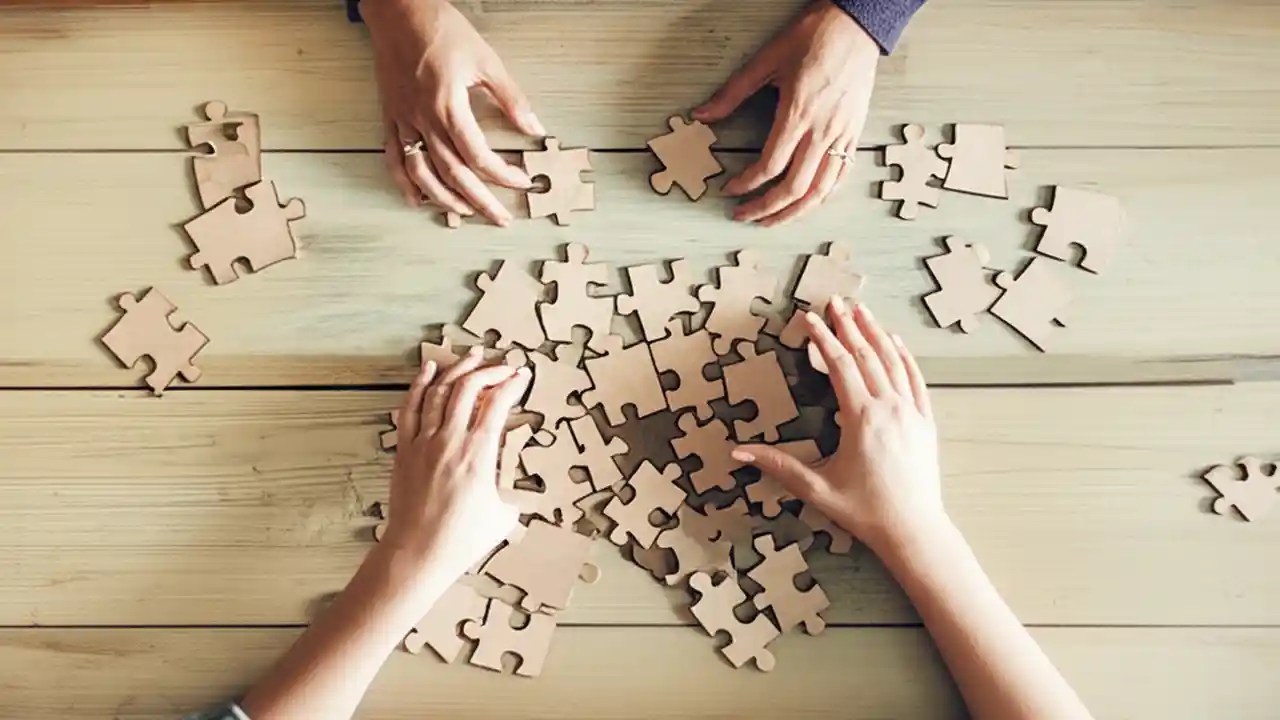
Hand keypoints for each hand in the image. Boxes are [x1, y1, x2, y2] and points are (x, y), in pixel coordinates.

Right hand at [363, 0, 544, 225]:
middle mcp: (423, 119)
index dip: (503, 174)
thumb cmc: (442, 30)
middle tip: (500, 218)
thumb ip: (512, 98)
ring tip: (465, 213)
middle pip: (453, 173)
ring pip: (422, 172)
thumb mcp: (487, 61)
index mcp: (448, 106)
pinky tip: (418, 199)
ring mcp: (403, 120)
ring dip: (444, 198)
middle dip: (480, 200)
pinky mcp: (391, 117)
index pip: (478, 155)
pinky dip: (405, 182)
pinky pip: (394, 158)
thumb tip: (534, 127)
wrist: (399, 11)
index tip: (522, 181)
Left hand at [382, 349, 529, 578]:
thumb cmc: (461, 540)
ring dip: (458, 369)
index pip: (498, 404)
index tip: (523, 375)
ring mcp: (424, 442)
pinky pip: (411, 407)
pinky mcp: (405, 449)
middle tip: (503, 365)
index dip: (513, 384)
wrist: (418, 552)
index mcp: (479, 454)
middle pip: (469, 388)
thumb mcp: (503, 516)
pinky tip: (429, 369)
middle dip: (489, 370)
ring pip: (440, 391)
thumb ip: (511, 495)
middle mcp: (450, 441)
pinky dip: (420, 384)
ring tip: (472, 356)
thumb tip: (513, 494)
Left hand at [693, 1, 877, 225]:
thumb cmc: (814, 37)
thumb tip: (702, 115)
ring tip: (773, 220)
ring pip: (821, 191)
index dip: (746, 184)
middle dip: (766, 209)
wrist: (857, 24)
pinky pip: (841, 176)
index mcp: (798, 113)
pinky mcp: (855, 133)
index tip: (730, 190)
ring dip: (794, 213)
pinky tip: (807, 201)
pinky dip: (822, 196)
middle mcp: (823, 131)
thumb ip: (732, 93)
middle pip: (794, 188)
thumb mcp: (765, 60)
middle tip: (744, 215)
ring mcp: (843, 135)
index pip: (770, 166)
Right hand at [733, 297, 943, 549]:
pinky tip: (895, 342)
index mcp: (862, 419)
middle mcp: (889, 409)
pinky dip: (904, 356)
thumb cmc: (864, 511)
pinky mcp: (925, 423)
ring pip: (893, 361)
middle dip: (848, 325)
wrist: (913, 530)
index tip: (809, 318)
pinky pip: (915, 380)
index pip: (840, 365)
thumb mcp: (816, 488)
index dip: (823, 338)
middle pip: (866, 355)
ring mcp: (911, 413)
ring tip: (861, 310)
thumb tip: (739, 452)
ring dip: (876, 333)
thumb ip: (778, 466)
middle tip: (834, 300)